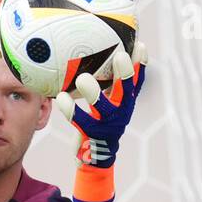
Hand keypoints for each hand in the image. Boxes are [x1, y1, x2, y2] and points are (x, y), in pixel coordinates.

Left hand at [56, 46, 147, 167]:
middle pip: (126, 90)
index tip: (140, 45)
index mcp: (125, 101)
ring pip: (102, 107)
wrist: (96, 156)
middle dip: (124, 73)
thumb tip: (98, 51)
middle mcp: (120, 112)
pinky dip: (70, 109)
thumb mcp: (109, 102)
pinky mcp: (91, 134)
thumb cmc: (100, 120)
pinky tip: (60, 97)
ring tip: (83, 78)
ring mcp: (106, 124)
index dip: (140, 64)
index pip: (137, 81)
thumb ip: (108, 82)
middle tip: (120, 55)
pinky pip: (80, 121)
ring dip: (93, 93)